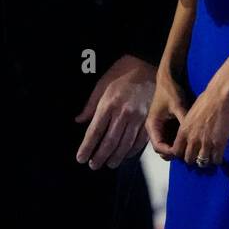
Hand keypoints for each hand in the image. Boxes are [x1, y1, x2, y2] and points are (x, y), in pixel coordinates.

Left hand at [73, 54, 154, 169]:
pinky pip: (140, 141)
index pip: (95, 131)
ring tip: (108, 165)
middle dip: (99, 156)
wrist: (146, 62)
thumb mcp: (102, 84)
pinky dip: (131, 151)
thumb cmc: (121, 72)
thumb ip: (90, 105)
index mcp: (109, 104)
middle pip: (109, 142)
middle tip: (93, 166)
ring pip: (125, 144)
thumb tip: (79, 120)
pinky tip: (125, 156)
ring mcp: (138, 117)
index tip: (80, 158)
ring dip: (115, 157)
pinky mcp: (149, 119)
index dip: (87, 147)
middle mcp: (123, 113)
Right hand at [145, 65, 188, 160]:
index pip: (159, 147)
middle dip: (175, 153)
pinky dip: (181, 143)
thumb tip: (192, 136)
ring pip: (169, 147)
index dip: (170, 152)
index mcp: (153, 126)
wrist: (170, 79)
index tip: (183, 151)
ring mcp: (162, 130)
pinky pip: (174, 140)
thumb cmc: (171, 91)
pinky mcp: (169, 127)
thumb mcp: (177, 105)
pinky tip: (192, 142)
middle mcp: (156, 130)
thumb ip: (184, 120)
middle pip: (163, 150)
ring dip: (178, 149)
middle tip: (189, 153)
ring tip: (192, 149)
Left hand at [172, 86, 228, 167]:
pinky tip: (219, 156)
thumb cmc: (205, 101)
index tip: (187, 153)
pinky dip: (218, 160)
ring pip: (202, 162)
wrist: (219, 97)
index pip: (177, 152)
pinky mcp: (219, 144)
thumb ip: (188, 128)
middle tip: (199, 156)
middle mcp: (192, 140)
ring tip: (210, 157)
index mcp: (183, 132)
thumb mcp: (189, 115)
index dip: (181, 155)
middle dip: (194, 159)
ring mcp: (206, 143)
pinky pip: (216, 160)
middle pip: (189, 159)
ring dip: (206, 161)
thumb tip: (190, 136)